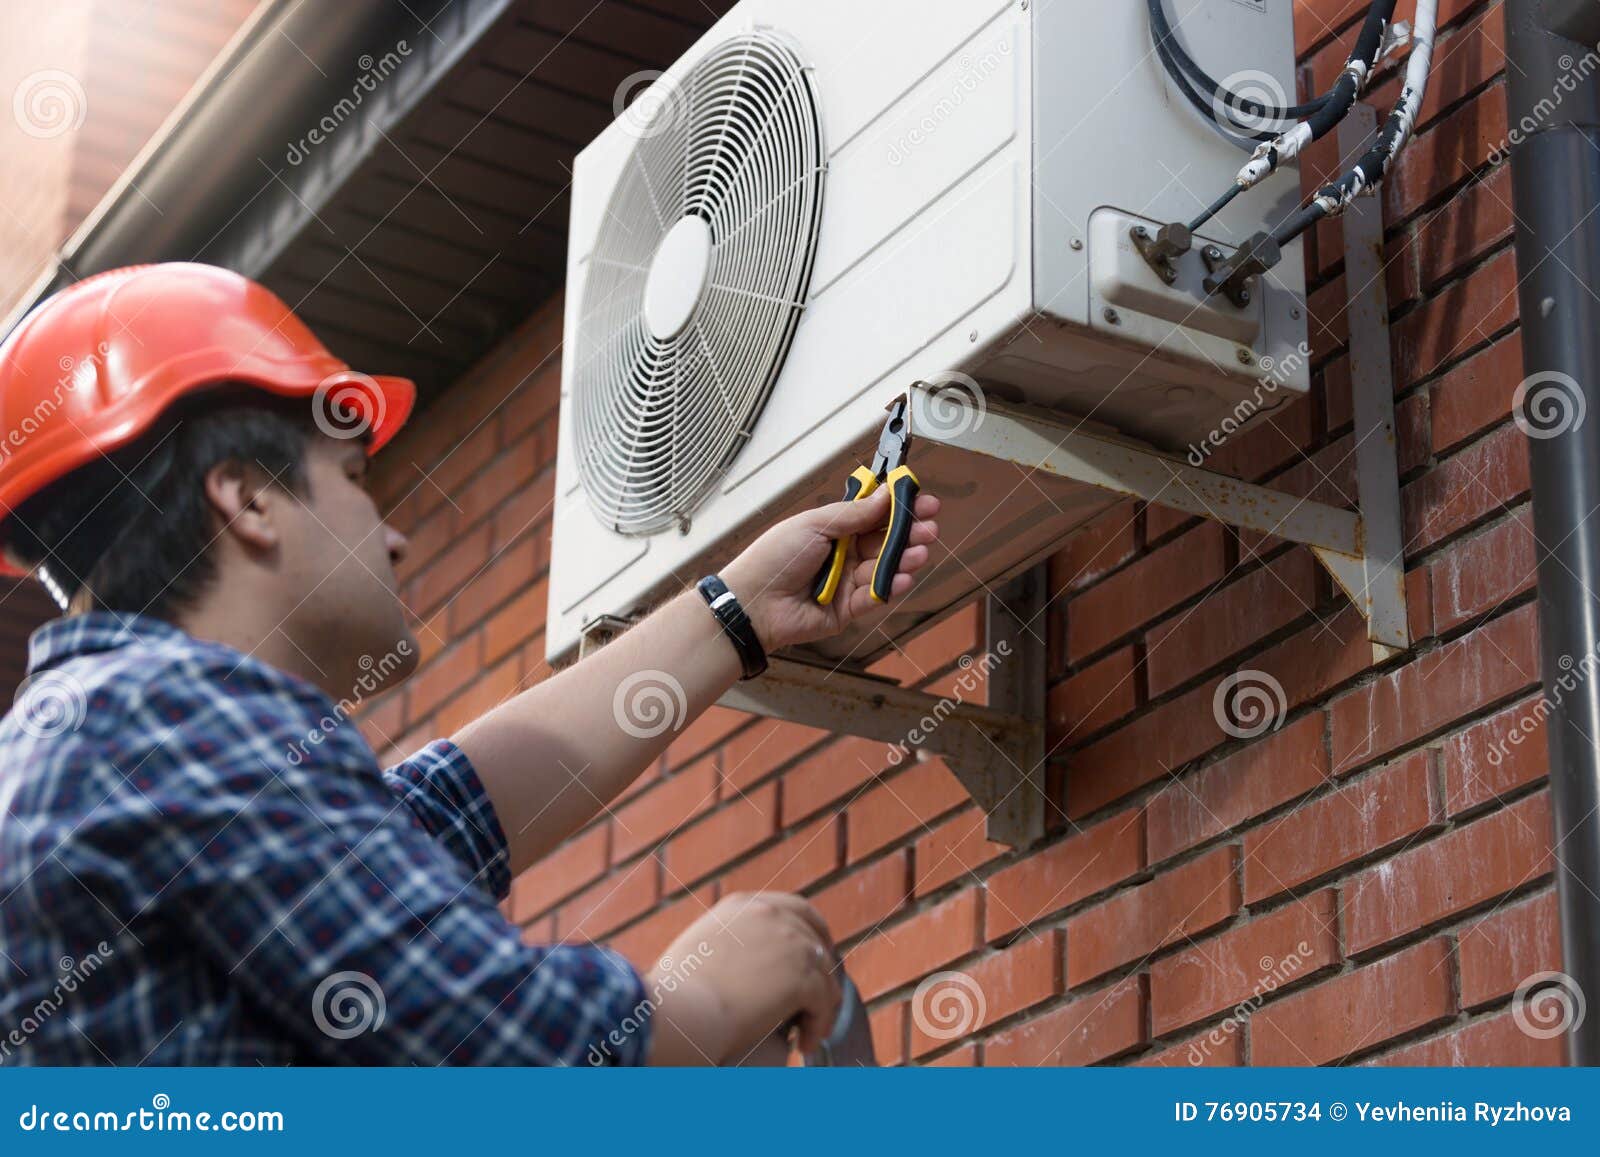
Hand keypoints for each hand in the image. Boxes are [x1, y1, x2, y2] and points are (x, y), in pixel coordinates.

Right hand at [645, 893, 839, 1064]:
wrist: (682, 1011)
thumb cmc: (676, 993)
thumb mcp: (699, 948)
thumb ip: (727, 944)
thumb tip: (740, 964)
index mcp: (744, 905)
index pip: (793, 908)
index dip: (810, 933)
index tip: (814, 957)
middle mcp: (771, 914)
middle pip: (816, 936)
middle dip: (823, 966)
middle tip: (822, 996)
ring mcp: (791, 943)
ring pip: (824, 973)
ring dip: (821, 1004)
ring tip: (809, 1032)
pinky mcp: (802, 977)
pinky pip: (824, 1003)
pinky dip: (818, 1025)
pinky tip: (804, 1044)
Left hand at [721, 486, 941, 650]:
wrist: (753, 603)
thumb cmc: (773, 558)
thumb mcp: (813, 525)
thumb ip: (853, 514)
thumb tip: (885, 496)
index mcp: (833, 530)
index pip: (874, 516)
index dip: (898, 508)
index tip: (923, 501)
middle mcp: (843, 554)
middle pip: (884, 542)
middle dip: (909, 534)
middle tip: (930, 527)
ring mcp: (847, 582)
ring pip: (884, 569)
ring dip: (904, 559)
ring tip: (920, 551)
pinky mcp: (848, 609)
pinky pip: (874, 596)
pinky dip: (890, 587)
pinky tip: (902, 577)